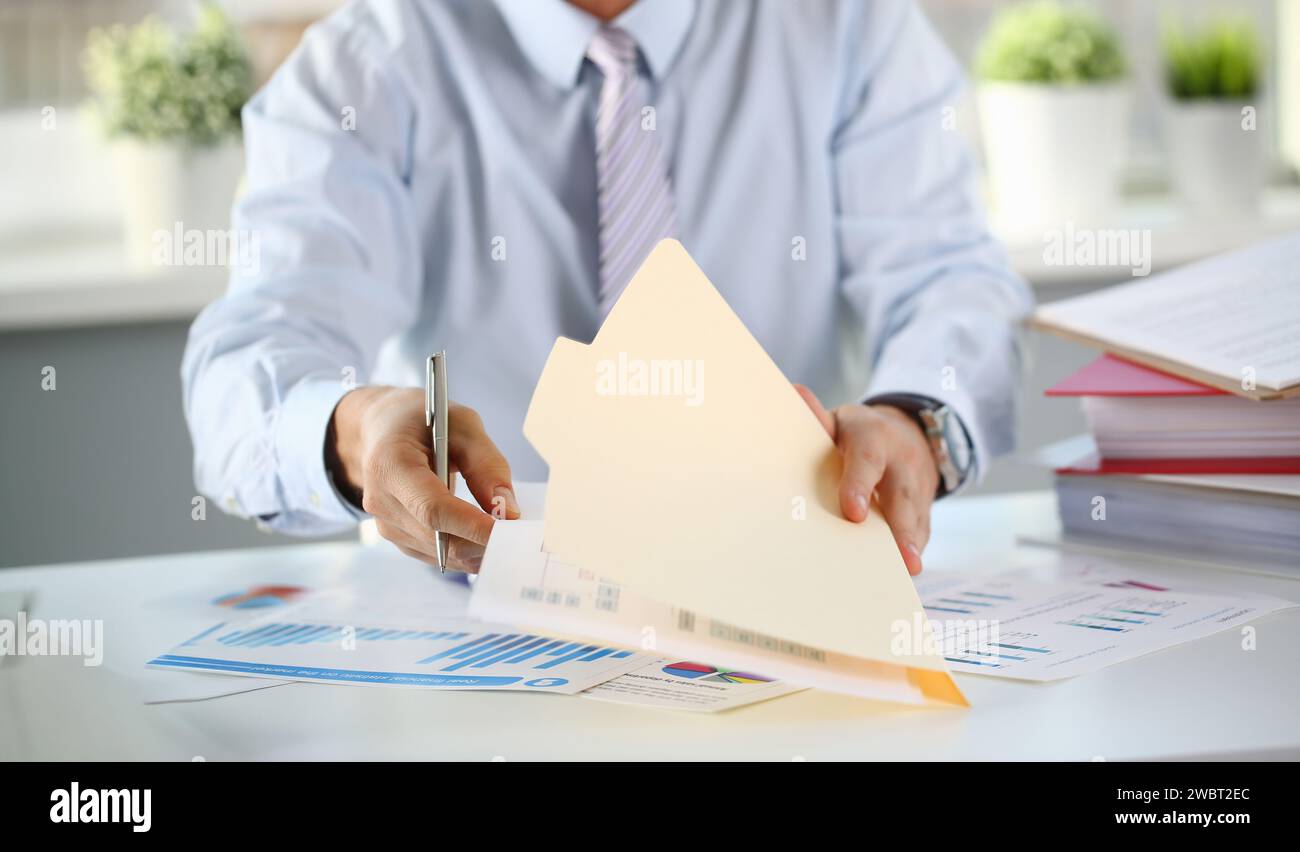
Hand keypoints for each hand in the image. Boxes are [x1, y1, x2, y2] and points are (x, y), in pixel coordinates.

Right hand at [327, 386, 519, 571]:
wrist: (382, 429)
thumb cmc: (424, 421)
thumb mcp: (461, 425)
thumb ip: (487, 465)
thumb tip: (508, 511)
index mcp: (390, 465)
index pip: (433, 508)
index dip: (472, 525)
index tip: (510, 532)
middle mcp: (381, 500)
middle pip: (439, 537)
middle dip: (484, 541)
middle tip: (523, 538)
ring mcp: (386, 524)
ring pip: (441, 553)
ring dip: (478, 549)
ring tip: (509, 536)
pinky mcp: (397, 538)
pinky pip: (437, 555)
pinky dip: (466, 550)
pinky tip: (486, 537)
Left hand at [794, 385, 936, 574]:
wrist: (907, 433)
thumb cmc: (857, 434)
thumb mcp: (841, 420)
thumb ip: (818, 416)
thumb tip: (794, 392)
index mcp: (874, 436)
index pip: (867, 459)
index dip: (860, 484)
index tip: (852, 513)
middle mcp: (901, 462)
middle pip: (901, 495)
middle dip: (900, 528)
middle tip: (900, 557)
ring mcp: (917, 486)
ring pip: (916, 516)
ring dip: (913, 544)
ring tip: (909, 570)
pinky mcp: (925, 508)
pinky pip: (922, 530)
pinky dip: (915, 549)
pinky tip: (907, 572)